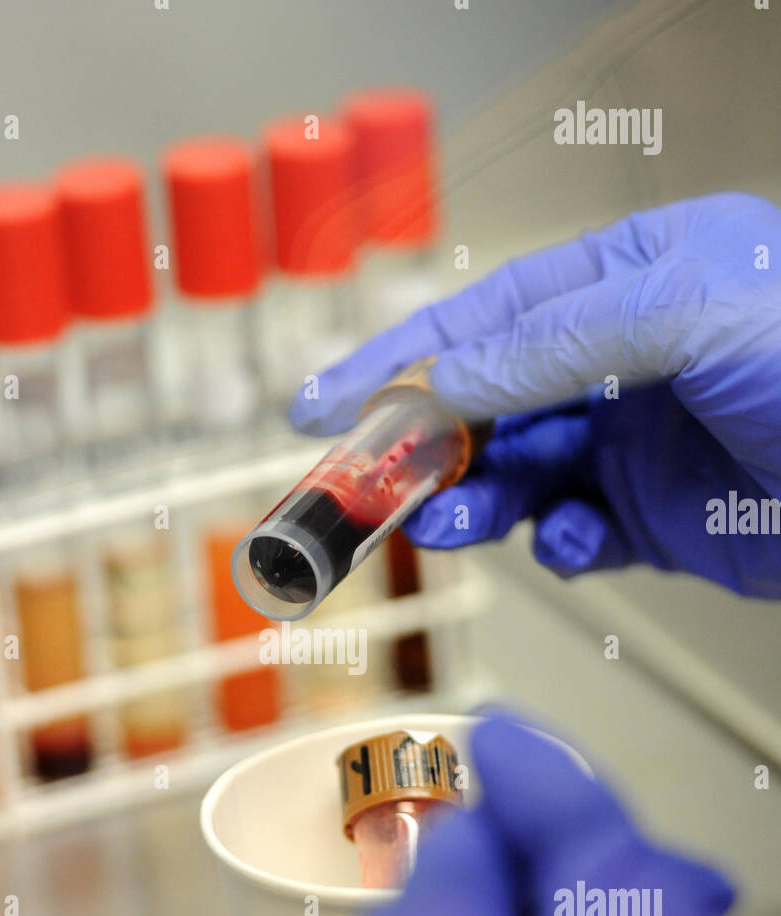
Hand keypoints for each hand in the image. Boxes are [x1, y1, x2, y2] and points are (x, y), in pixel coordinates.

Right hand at [291, 195, 780, 597]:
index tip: (322, 404)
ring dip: (481, 502)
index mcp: (633, 280)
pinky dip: (562, 547)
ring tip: (464, 522)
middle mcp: (628, 359)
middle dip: (430, 445)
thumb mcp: (682, 314)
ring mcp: (638, 441)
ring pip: (519, 476)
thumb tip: (438, 380)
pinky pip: (576, 535)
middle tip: (380, 485)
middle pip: (490, 402)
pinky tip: (580, 544)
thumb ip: (549, 343)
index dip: (399, 358)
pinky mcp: (656, 518)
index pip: (488, 315)